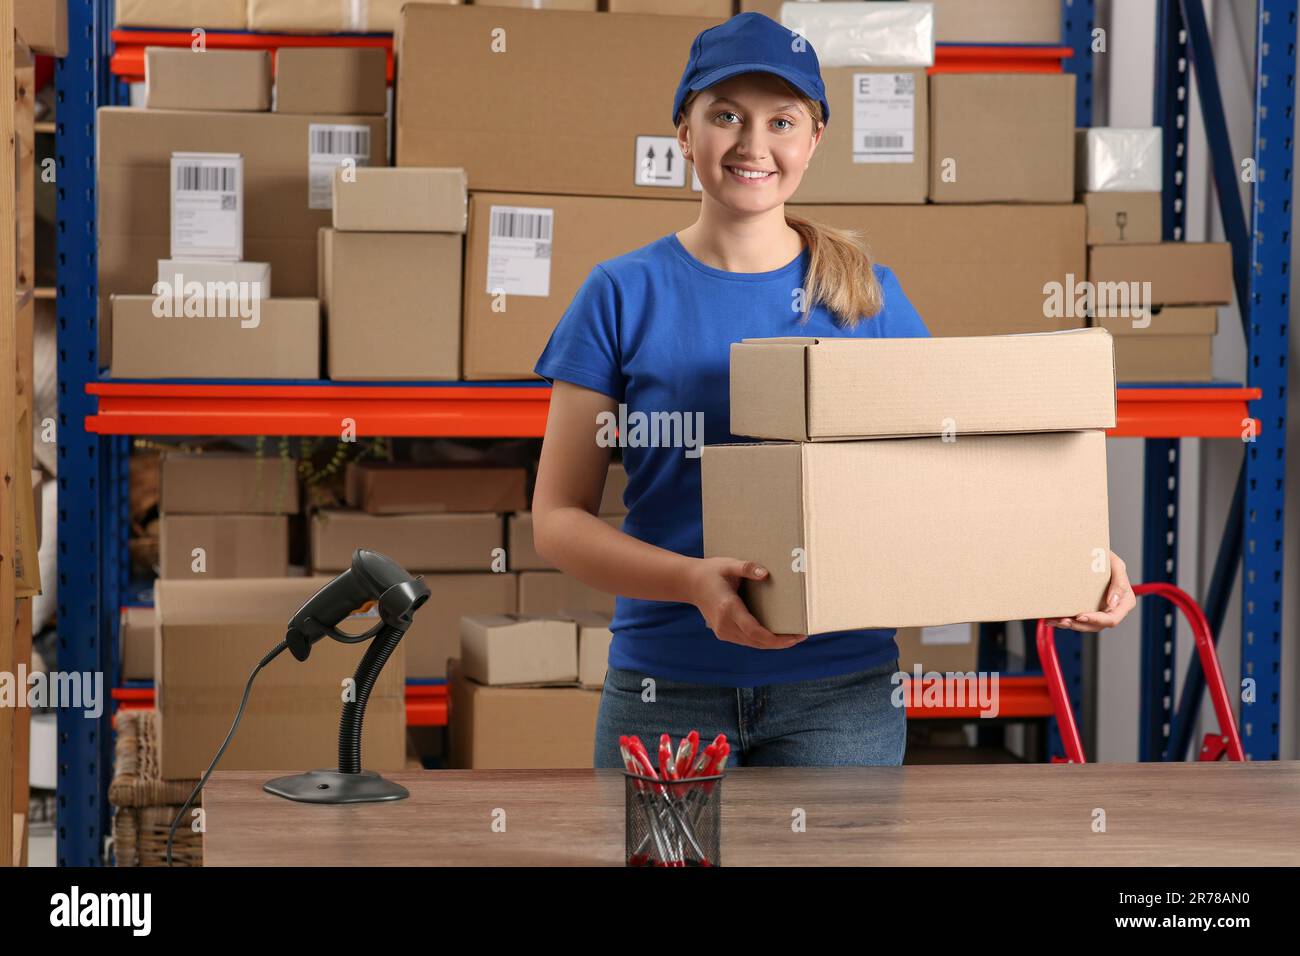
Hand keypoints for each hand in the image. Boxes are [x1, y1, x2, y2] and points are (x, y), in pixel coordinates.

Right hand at [686, 557, 806, 649]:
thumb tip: (765, 573)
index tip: (795, 636)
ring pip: (752, 644)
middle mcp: (724, 624)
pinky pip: (746, 641)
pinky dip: (762, 640)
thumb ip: (747, 568)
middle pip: (757, 642)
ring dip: (772, 643)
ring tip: (792, 637)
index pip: (755, 632)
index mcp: (728, 608)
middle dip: (780, 642)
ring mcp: (722, 631)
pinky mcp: (723, 632)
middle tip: (801, 636)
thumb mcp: (728, 564)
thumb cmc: (711, 571)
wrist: (689, 583)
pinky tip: (775, 635)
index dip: (776, 639)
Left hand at [1043, 550, 1136, 631]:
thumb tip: (1112, 603)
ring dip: (1069, 625)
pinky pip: (1077, 619)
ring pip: (1085, 626)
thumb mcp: (1116, 564)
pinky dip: (1064, 621)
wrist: (1092, 554)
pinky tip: (1051, 620)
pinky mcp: (1088, 609)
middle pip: (1097, 626)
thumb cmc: (1106, 557)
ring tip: (1055, 621)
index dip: (1097, 620)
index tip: (1080, 616)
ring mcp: (1100, 611)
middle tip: (1063, 620)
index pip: (1112, 618)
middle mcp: (1112, 609)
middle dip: (1079, 625)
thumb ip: (1119, 582)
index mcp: (1124, 602)